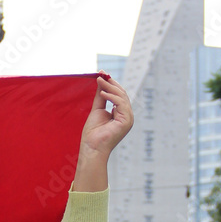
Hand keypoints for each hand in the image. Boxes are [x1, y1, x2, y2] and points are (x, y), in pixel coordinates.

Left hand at [72, 73, 132, 191]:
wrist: (92, 148)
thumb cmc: (93, 133)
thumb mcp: (97, 110)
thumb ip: (100, 97)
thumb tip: (101, 82)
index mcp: (121, 113)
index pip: (119, 95)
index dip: (111, 83)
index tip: (102, 73)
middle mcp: (127, 115)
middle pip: (122, 94)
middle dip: (111, 83)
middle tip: (101, 74)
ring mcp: (128, 119)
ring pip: (122, 97)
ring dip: (110, 87)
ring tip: (100, 81)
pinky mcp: (127, 121)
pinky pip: (121, 104)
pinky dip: (112, 97)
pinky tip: (102, 93)